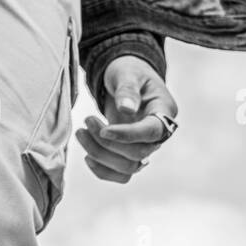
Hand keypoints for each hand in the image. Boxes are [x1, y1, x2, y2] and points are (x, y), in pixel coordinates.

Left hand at [75, 54, 178, 183]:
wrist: (127, 79)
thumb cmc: (129, 72)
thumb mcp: (127, 73)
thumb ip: (127, 89)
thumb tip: (126, 109)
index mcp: (164, 111)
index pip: (151, 132)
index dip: (128, 135)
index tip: (103, 130)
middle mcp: (158, 134)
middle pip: (138, 154)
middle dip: (108, 142)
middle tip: (86, 120)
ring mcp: (145, 146)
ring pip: (128, 167)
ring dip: (101, 155)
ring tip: (80, 133)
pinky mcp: (131, 154)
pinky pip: (122, 174)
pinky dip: (103, 170)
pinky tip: (88, 156)